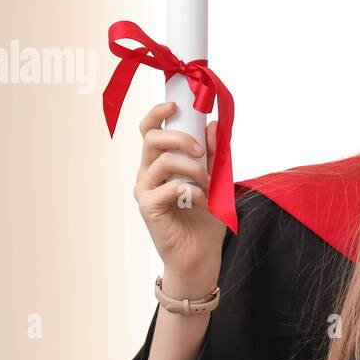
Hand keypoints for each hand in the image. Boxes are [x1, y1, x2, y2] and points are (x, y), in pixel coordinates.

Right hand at [132, 101, 225, 283]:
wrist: (201, 254)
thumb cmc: (205, 218)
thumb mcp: (215, 179)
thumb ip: (213, 154)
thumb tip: (213, 125)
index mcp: (159, 163)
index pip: (149, 130)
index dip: (157, 113)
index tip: (175, 105)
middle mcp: (147, 173)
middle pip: (153, 138)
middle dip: (180, 138)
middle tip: (201, 152)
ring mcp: (144, 190)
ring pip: (164, 160)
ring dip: (193, 169)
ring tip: (207, 185)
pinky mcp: (147, 207)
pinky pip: (170, 186)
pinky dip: (193, 191)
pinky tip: (202, 202)